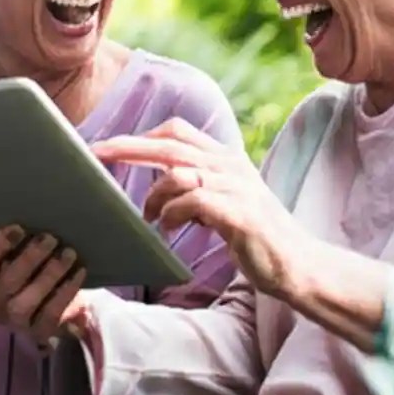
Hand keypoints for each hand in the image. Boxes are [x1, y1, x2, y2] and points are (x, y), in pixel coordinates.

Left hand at [0, 225, 88, 348]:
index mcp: (29, 325)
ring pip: (10, 281)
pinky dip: (2, 244)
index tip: (81, 270)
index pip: (49, 318)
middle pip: (25, 304)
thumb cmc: (34, 285)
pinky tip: (19, 229)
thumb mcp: (52, 302)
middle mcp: (6, 316)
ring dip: (31, 258)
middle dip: (50, 275)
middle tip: (68, 251)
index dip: (66, 294)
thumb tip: (85, 320)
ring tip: (49, 238)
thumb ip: (69, 311)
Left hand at [91, 118, 309, 296]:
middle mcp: (230, 164)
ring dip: (153, 194)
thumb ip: (195, 188)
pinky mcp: (239, 212)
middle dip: (128, 147)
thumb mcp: (222, 202)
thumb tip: (158, 188)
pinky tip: (168, 228)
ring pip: (178, 171)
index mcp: (225, 158)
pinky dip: (172, 212)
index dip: (141, 135)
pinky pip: (193, 200)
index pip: (177, 130)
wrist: (297, 264)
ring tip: (149, 217)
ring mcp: (237, 186)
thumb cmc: (254, 236)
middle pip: (169, 143)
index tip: (108, 146)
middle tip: (97, 155)